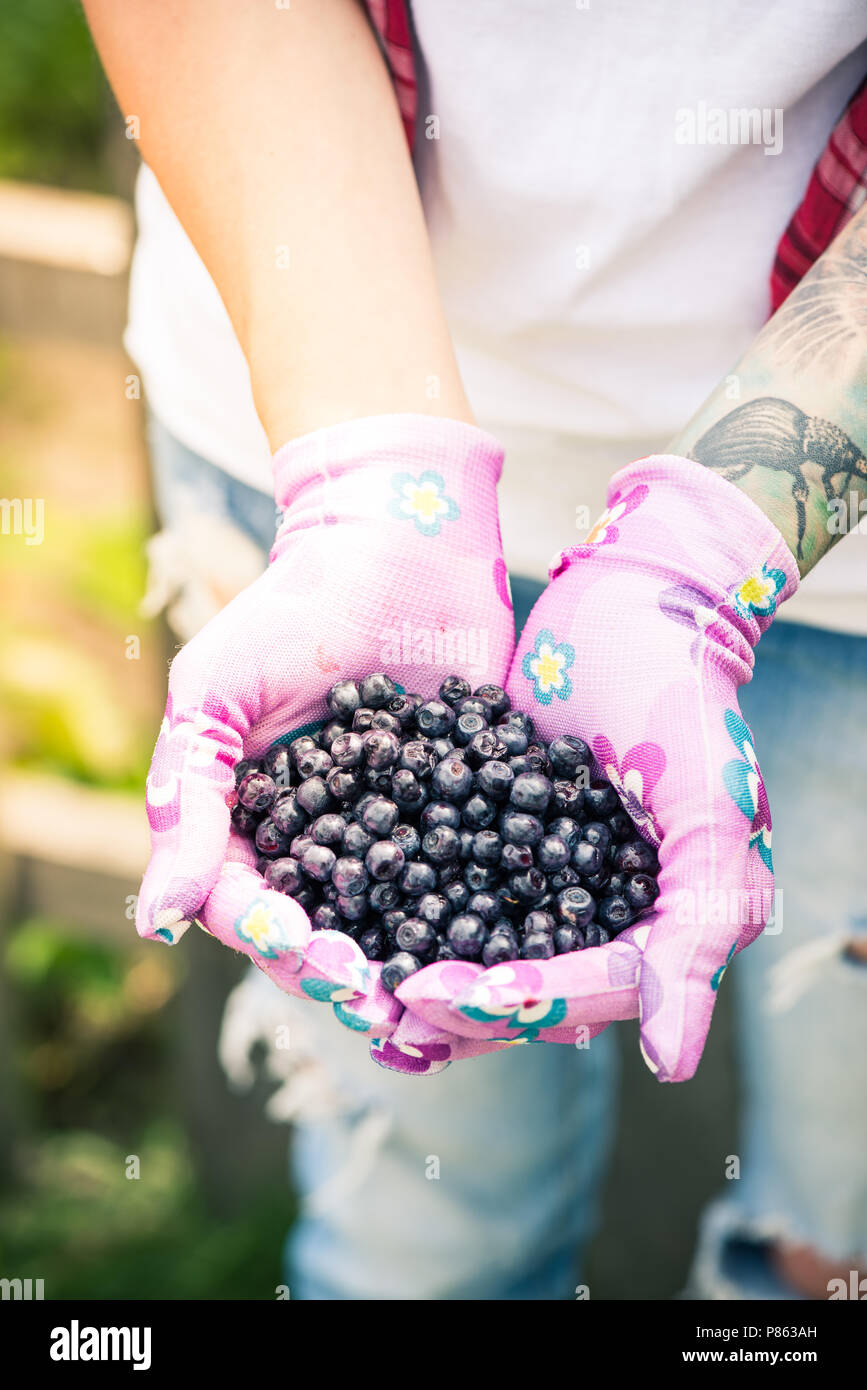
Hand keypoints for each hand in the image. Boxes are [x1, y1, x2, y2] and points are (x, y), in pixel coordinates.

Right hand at [136, 414, 515, 1073]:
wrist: (400, 547)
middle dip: (353, 976)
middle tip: (386, 1002)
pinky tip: (514, 958)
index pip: (254, 908)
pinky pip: (478, 881)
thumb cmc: (291, 610)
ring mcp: (402, 836)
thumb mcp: (217, 694)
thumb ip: (187, 799)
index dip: (280, 940)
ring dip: (421, 974)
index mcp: (255, 829)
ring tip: (448, 1008)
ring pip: (404, 927)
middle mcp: (327, 847)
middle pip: (331, 935)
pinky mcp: (470, 815)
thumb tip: (159, 917)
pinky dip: (491, 924)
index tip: (316, 954)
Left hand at [415, 455, 797, 1080]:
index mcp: (667, 923)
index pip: (591, 989)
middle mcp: (607, 913)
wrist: (633, 604)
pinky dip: (410, 910)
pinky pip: (453, 889)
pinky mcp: (500, 836)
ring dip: (426, 976)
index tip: (449, 995)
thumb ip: (701, 922)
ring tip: (360, 994)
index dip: (523, 1001)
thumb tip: (673, 1061)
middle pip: (531, 989)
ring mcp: (549, 877)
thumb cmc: (681, 697)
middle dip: (460, 1003)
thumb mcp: (708, 805)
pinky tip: (355, 921)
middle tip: (387, 1007)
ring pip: (486, 952)